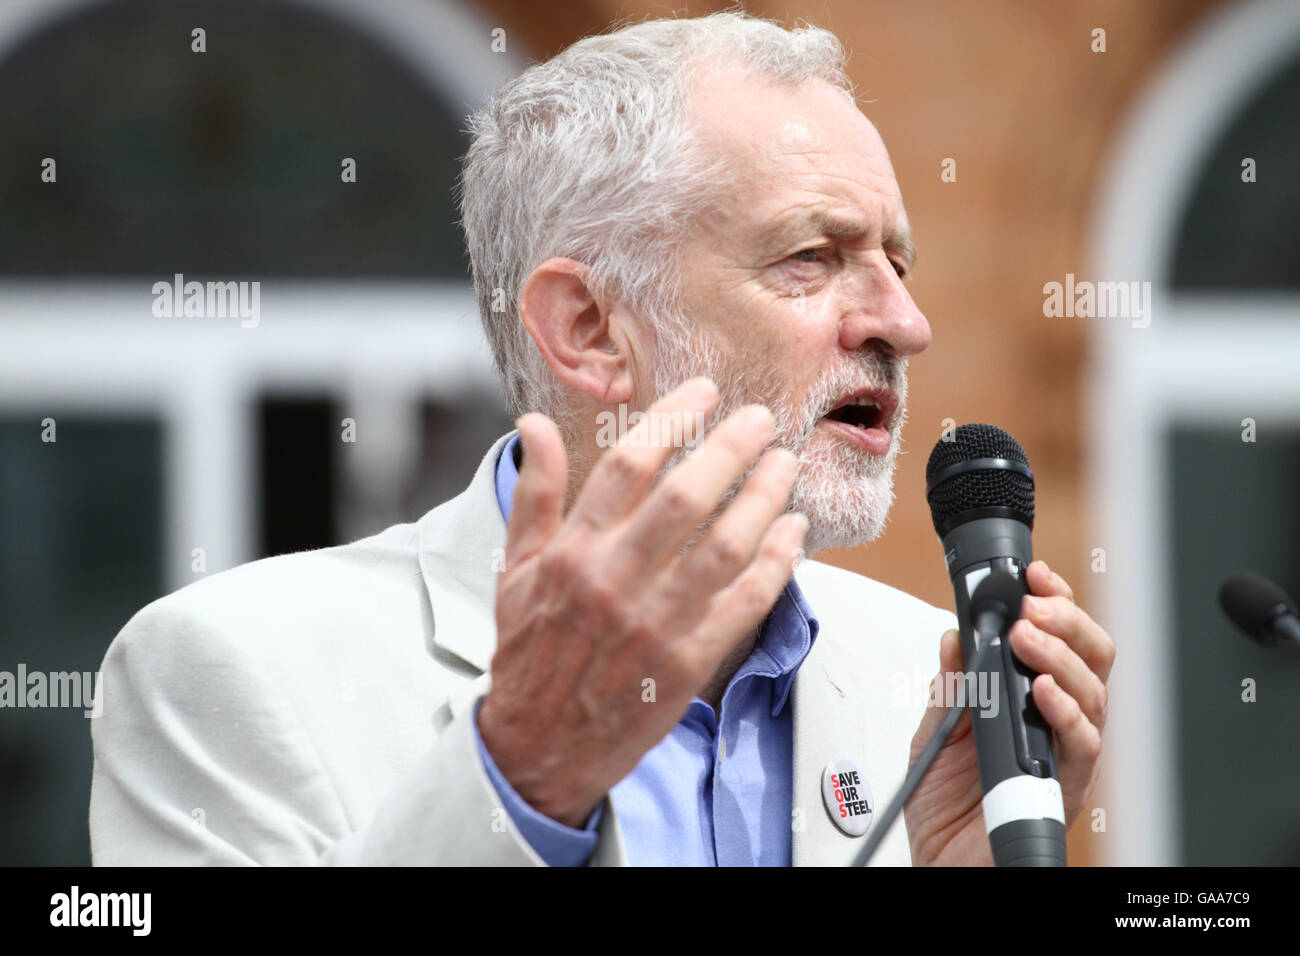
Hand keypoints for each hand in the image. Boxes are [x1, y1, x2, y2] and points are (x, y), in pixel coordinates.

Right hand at [478, 377, 807, 826]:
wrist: (539, 746)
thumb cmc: (530, 652)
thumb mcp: (515, 568)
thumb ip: (534, 493)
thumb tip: (534, 424)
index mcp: (572, 551)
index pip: (628, 464)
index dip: (673, 418)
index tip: (705, 391)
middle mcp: (615, 580)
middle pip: (686, 496)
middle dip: (731, 447)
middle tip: (761, 417)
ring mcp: (655, 623)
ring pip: (725, 545)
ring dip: (764, 497)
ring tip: (785, 464)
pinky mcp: (688, 662)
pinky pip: (745, 602)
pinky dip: (777, 563)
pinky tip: (793, 530)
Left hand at [903, 560, 1114, 864]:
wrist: (944, 866)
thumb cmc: (945, 806)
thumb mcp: (935, 731)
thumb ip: (949, 685)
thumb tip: (954, 636)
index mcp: (1028, 700)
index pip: (1058, 640)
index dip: (1055, 602)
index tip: (1033, 577)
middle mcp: (1055, 722)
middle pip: (1090, 657)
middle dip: (1067, 620)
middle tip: (1033, 603)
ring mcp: (1064, 754)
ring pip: (1093, 693)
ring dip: (1061, 656)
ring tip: (1029, 635)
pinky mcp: (1066, 788)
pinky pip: (1082, 746)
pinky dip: (1066, 712)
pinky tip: (1045, 691)